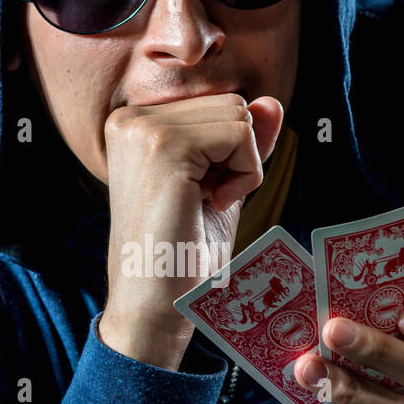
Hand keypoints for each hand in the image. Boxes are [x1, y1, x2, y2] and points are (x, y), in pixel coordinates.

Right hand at [99, 93, 283, 367]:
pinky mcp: (164, 145)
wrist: (155, 302)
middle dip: (237, 157)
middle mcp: (132, 118)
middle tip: (203, 202)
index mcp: (135, 123)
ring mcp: (144, 128)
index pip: (217, 106)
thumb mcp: (221, 184)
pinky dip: (245, 174)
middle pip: (231, 104)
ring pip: (239, 115)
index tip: (199, 196)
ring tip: (205, 203)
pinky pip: (241, 134)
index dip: (229, 154)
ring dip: (242, 166)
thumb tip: (271, 101)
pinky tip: (212, 203)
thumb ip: (242, 141)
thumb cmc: (184, 253)